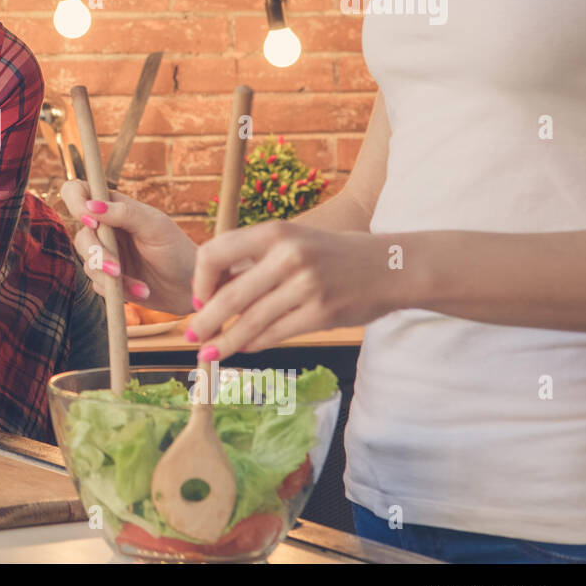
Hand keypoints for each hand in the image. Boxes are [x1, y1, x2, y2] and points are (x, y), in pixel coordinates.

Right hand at [60, 179, 197, 314]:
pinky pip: (98, 285)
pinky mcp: (108, 279)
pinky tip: (142, 292)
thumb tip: (90, 206)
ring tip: (141, 287)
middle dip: (98, 255)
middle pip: (81, 236)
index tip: (92, 222)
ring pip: (87, 263)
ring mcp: (105, 254)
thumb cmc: (176, 249)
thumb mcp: (154, 226)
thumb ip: (123, 213)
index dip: (76, 203)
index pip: (79, 192)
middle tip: (117, 269)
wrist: (191, 287)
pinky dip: (119, 291)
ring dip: (112, 277)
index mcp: (114, 206)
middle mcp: (105, 228)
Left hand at [189, 221, 399, 359]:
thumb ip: (255, 260)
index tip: (198, 297)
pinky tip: (245, 348)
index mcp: (276, 232)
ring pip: (250, 322)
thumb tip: (210, 291)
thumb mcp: (294, 240)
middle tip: (192, 335)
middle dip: (204, 320)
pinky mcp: (321, 313)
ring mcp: (306, 286)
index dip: (200, 280)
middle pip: (229, 296)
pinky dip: (254, 344)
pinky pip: (275, 334)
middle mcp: (288, 256)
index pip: (215, 253)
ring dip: (225, 341)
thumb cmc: (333, 254)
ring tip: (208, 353)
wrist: (392, 267)